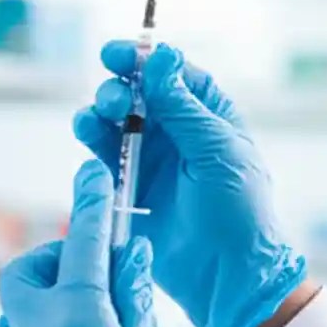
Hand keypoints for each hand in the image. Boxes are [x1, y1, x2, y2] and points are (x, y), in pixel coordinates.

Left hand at [0, 160, 193, 326]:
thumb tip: (129, 251)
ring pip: (11, 319)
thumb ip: (135, 296)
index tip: (92, 172)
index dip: (90, 202)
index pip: (84, 243)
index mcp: (79, 321)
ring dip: (41, 312)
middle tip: (87, 276)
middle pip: (23, 274)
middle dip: (52, 264)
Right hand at [73, 41, 307, 326]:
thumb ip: (183, 106)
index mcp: (209, 116)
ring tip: (97, 119)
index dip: (145, 60)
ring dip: (102, 112)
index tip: (117, 54)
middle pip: (138, 93)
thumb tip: (161, 57)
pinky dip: (92, 139)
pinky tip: (87, 132)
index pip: (173, 74)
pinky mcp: (130, 186)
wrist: (227, 271)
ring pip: (116, 121)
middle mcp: (178, 133)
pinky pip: (104, 154)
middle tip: (115, 101)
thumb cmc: (239, 209)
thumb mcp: (216, 150)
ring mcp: (153, 160)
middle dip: (120, 88)